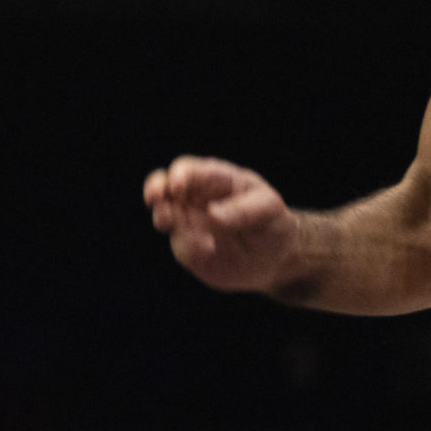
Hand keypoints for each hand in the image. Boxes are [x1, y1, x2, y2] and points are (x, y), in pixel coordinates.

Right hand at [143, 156, 301, 292]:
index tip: (178, 186)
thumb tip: (212, 214)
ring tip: (179, 225)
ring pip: (165, 216)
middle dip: (155, 188)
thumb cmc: (273, 223)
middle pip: (164, 186)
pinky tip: (210, 249)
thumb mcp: (270, 209)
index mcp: (214, 179)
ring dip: (167, 219)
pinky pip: (180, 247)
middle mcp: (195, 198)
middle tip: (154, 197)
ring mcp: (189, 223)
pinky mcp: (189, 249)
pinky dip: (190, 248)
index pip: (188, 169)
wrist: (276, 260)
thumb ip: (245, 209)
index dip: (179, 174)